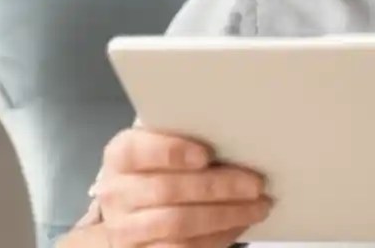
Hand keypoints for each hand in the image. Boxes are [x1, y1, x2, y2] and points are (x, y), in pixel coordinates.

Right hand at [93, 127, 270, 246]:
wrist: (132, 211)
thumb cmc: (159, 170)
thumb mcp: (163, 148)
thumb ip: (189, 140)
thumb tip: (239, 138)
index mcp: (121, 156)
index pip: (136, 150)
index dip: (171, 152)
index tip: (205, 155)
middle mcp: (117, 192)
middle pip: (167, 190)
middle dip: (218, 187)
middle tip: (255, 184)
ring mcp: (125, 227)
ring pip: (177, 224)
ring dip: (225, 215)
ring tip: (258, 206)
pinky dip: (217, 237)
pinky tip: (239, 224)